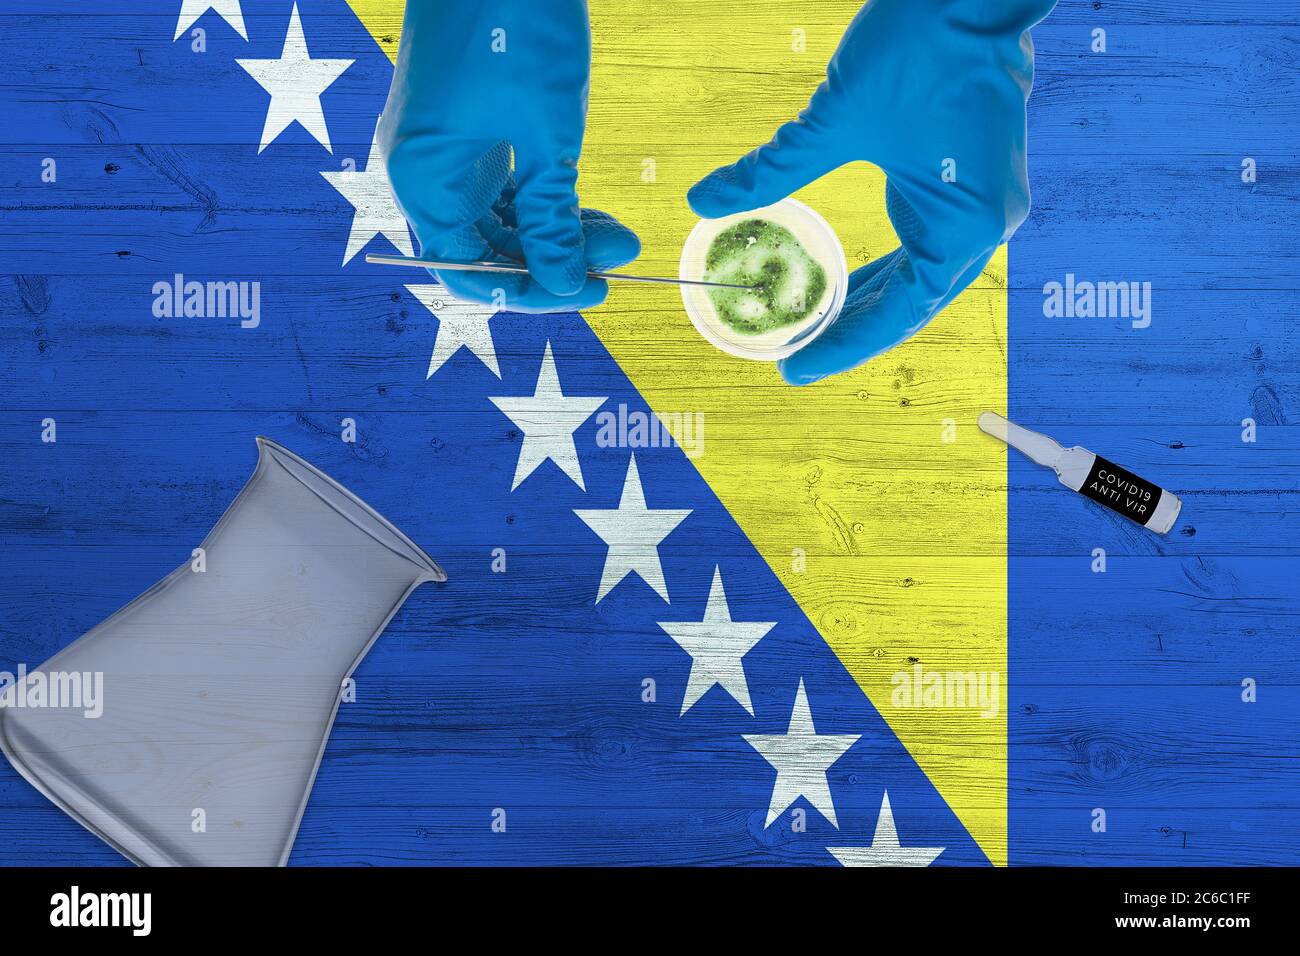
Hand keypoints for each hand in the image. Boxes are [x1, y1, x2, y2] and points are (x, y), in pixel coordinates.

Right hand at [379, 0, 638, 311]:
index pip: (470, 272)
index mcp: (423, 182)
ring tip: (617, 233)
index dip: (530, 292)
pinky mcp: (460, 126)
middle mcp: (420, 171)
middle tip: (618, 258)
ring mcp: (439, 147)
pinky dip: (541, 197)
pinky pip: (497, 183)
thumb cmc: (513, 28)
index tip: (589, 290)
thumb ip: (551, 220)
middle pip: (485, 248)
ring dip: (554, 230)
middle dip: (553, 258)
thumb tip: (565, 284)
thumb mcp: (546, 139)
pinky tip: (585, 204)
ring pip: (497, 218)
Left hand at [688, 0, 1056, 383]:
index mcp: (962, 226)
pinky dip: (889, 267)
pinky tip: (848, 281)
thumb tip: (703, 200)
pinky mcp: (973, 184)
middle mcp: (983, 227)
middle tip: (794, 356)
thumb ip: (771, 170)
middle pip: (911, 305)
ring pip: (921, 279)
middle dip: (852, 331)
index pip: (898, 313)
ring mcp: (984, 207)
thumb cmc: (916, 46)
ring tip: (814, 327)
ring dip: (870, 302)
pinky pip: (928, 245)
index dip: (842, 346)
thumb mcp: (833, 119)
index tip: (793, 368)